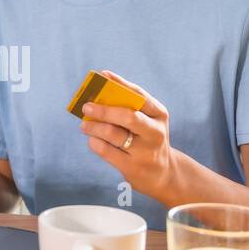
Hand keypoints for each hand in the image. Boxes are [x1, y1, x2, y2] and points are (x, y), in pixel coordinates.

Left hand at [79, 69, 177, 200]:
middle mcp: (155, 132)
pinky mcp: (133, 168)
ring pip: (113, 134)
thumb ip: (129, 109)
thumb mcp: (148, 122)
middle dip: (103, 109)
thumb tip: (98, 95)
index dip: (120, 83)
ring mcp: (145, 152)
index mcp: (159, 115)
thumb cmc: (148, 140)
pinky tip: (92, 140)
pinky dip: (95, 143)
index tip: (102, 75)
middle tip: (86, 106)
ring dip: (94, 127)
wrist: (164, 174)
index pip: (139, 95)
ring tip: (84, 125)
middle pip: (127, 116)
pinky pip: (107, 151)